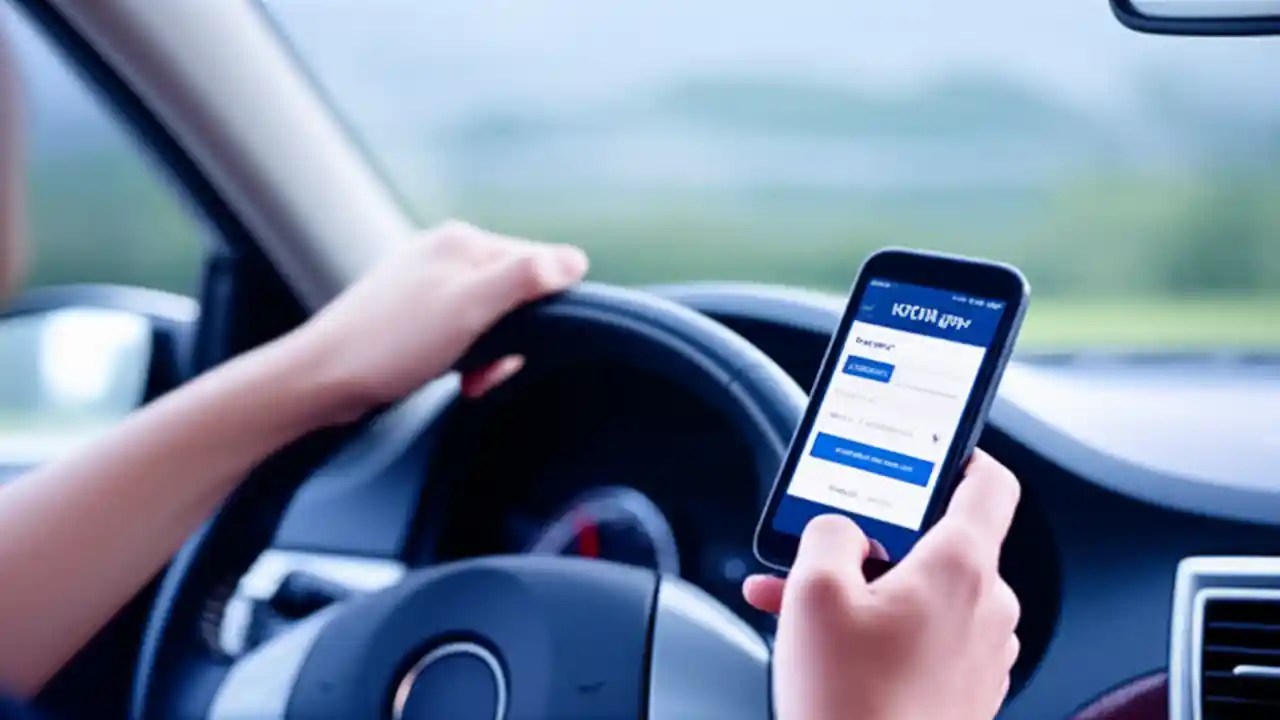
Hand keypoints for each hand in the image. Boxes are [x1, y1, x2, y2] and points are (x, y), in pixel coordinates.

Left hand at [287, 221, 587, 422]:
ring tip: (466, 379)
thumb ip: (524, 278)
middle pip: (515, 294)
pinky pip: (463, 331)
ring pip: (491, 318)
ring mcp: (427, 282)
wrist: (319, 380)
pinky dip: (466, 357)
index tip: (517, 348)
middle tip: (485, 372)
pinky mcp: (412, 314)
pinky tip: (451, 376)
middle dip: (513, 339)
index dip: (542, 311)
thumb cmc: (393, 345)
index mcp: (462, 241)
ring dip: (490, 355)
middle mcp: (445, 252)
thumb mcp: (468, 308)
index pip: (539, 265)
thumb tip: (577, 260)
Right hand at [743, 450, 1021, 719]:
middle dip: (874, 542)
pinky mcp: (968, 690)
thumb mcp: (814, 592)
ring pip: (925, 594)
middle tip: (823, 550)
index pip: (990, 482)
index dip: (961, 454)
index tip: (933, 451)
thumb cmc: (851, 705)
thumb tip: (841, 529)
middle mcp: (987, 607)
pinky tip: (829, 645)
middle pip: (938, 543)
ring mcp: (982, 654)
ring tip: (805, 608)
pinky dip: (883, 629)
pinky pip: (928, 637)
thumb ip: (827, 533)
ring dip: (869, 589)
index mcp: (961, 567)